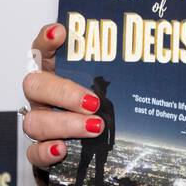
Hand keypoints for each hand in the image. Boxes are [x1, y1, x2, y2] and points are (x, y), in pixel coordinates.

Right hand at [22, 22, 104, 169]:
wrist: (91, 145)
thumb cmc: (97, 105)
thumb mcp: (105, 83)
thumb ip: (114, 70)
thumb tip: (152, 58)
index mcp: (54, 73)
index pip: (42, 49)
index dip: (47, 40)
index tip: (61, 32)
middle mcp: (42, 96)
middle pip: (35, 86)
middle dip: (64, 93)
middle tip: (94, 102)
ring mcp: (39, 122)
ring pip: (34, 121)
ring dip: (65, 124)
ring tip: (95, 126)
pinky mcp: (39, 151)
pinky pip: (33, 152)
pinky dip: (46, 152)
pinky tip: (63, 149)